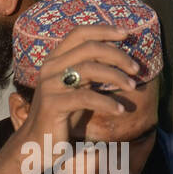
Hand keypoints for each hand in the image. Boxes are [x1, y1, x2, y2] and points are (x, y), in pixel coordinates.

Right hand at [20, 24, 137, 148]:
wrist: (36, 143)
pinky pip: (86, 97)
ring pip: (89, 68)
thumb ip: (89, 71)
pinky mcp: (53, 105)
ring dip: (116, 76)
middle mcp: (50, 68)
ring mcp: (50, 85)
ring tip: (133, 87)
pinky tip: (120, 110)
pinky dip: (107, 102)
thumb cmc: (62, 115)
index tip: (126, 34)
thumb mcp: (76, 88)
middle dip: (117, 55)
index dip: (103, 30)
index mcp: (54, 59)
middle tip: (136, 68)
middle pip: (88, 48)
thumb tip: (118, 57)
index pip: (79, 33)